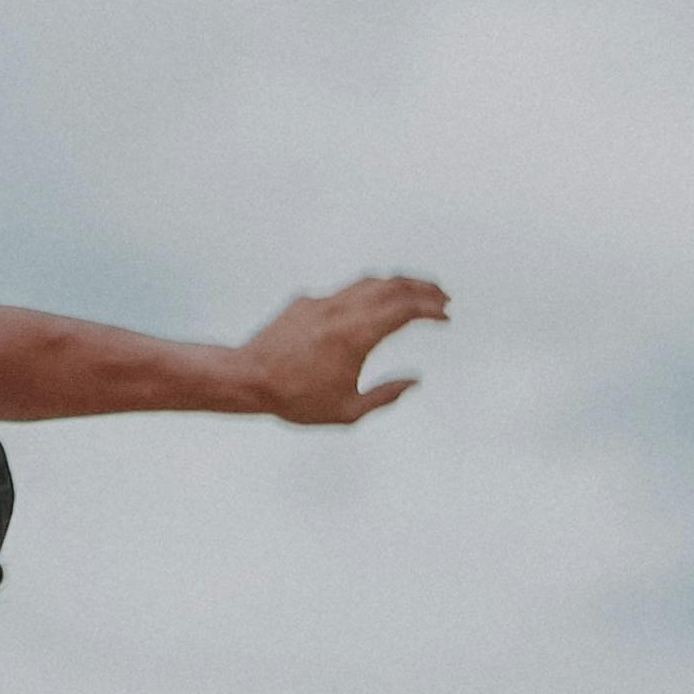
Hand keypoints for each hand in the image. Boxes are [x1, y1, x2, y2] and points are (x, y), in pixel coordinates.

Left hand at [238, 271, 448, 424]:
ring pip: (368, 281)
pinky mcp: (306, 302)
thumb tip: (414, 381)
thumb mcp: (347, 411)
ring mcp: (323, 302)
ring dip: (396, 284)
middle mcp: (342, 311)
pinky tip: (371, 306)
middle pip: (392, 285)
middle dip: (422, 288)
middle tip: (442, 296)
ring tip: (413, 292)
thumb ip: (386, 395)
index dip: (431, 309)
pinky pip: (343, 292)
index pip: (405, 309)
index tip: (446, 315)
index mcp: (356, 335)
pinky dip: (366, 293)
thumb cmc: (296, 400)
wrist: (247, 379)